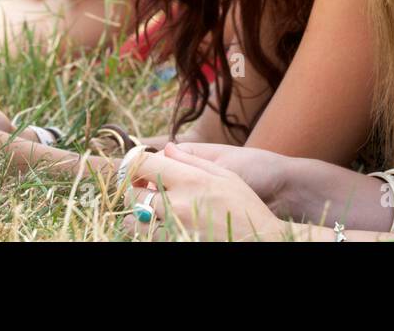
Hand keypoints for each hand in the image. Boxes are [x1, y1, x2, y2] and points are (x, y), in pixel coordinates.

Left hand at [123, 142, 284, 240]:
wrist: (261, 240)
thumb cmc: (246, 206)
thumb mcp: (225, 175)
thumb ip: (191, 160)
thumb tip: (166, 149)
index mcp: (189, 180)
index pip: (144, 165)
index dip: (134, 165)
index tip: (137, 169)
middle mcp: (176, 205)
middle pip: (133, 195)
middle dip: (134, 192)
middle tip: (144, 192)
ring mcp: (173, 230)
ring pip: (134, 223)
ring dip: (138, 217)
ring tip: (151, 214)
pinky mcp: (174, 244)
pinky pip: (147, 239)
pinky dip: (149, 233)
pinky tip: (162, 228)